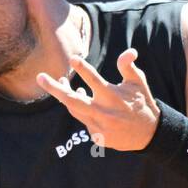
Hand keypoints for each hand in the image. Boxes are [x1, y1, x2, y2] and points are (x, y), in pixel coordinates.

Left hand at [36, 48, 160, 151]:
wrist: (148, 134)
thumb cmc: (141, 103)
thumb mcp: (138, 82)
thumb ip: (128, 67)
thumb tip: (130, 51)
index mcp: (112, 96)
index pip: (94, 80)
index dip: (83, 69)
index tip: (73, 58)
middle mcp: (102, 112)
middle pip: (72, 100)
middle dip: (54, 89)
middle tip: (39, 77)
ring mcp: (98, 126)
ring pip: (74, 109)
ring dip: (64, 95)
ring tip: (59, 82)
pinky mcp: (97, 136)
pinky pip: (83, 119)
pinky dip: (80, 109)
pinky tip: (81, 99)